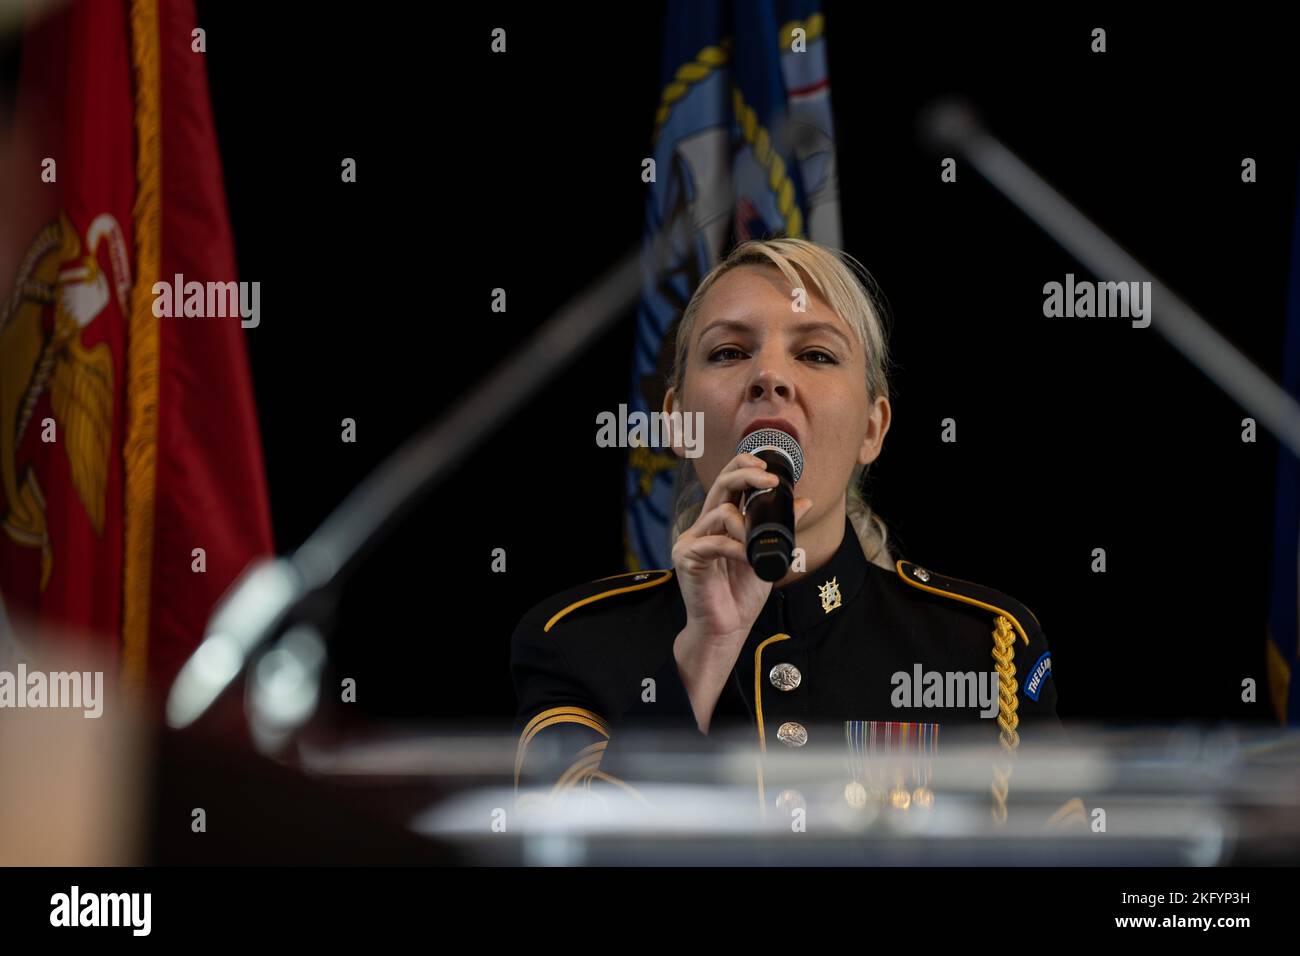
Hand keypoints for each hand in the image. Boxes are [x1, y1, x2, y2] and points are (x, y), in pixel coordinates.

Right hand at [670, 452, 811, 731]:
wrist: (727, 628)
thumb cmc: (742, 594)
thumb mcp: (768, 554)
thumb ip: (781, 527)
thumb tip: (805, 501)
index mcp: (720, 523)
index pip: (728, 483)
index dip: (745, 468)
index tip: (767, 466)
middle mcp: (703, 526)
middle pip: (720, 485)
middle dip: (746, 475)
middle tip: (769, 479)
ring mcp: (692, 540)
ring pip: (720, 512)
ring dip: (746, 526)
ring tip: (756, 547)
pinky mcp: (686, 557)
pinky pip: (714, 542)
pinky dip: (735, 548)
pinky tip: (747, 559)